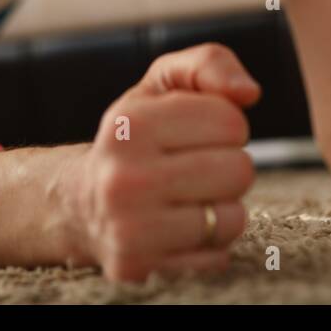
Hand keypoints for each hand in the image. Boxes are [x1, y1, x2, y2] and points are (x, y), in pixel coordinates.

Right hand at [66, 43, 260, 281]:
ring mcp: (130, 228)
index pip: (230, 120)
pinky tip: (178, 227)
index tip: (195, 132)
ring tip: (186, 197)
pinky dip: (208, 242)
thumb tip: (249, 92)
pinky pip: (217, 256)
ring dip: (220, 207)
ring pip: (232, 218)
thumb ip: (208, 64)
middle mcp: (124, 177)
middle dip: (227, 165)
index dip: (224, 124)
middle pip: (238, 170)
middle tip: (194, 166)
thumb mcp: (160, 84)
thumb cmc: (135, 136)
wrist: (81, 201)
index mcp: (130, 124)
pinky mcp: (139, 266)